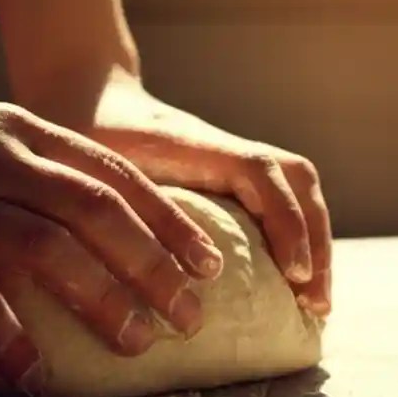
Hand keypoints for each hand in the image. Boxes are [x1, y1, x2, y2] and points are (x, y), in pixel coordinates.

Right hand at [0, 63, 222, 396]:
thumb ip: (17, 155)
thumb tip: (71, 203)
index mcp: (12, 129)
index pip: (113, 175)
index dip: (169, 220)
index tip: (209, 259)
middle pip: (98, 215)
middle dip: (156, 267)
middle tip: (192, 316)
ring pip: (49, 253)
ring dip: (103, 302)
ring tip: (140, 345)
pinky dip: (9, 338)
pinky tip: (36, 376)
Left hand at [86, 72, 332, 315]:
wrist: (87, 92)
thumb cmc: (82, 133)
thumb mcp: (87, 168)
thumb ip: (111, 207)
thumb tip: (132, 276)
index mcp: (192, 143)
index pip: (259, 171)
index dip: (284, 221)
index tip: (293, 275)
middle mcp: (222, 147)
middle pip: (296, 178)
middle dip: (315, 241)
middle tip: (315, 304)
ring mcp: (231, 157)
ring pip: (295, 189)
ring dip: (313, 243)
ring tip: (313, 302)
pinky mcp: (229, 173)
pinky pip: (279, 200)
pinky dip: (296, 239)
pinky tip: (292, 283)